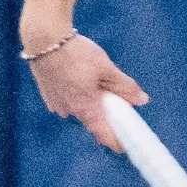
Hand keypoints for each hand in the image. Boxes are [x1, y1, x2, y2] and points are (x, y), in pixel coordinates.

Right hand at [24, 29, 146, 150]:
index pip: (102, 133)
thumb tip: (141, 100)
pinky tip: (78, 79)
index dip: (114, 141)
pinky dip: (75, 94)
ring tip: (94, 82)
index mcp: (85, 106)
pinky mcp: (47, 93)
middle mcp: (68, 110)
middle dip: (103, 113)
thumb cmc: (76, 53)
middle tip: (114, 101)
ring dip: (88, 101)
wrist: (44, 39)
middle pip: (91, 118)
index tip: (123, 147)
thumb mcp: (105, 68)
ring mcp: (55, 103)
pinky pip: (66, 100)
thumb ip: (124, 86)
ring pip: (77, 108)